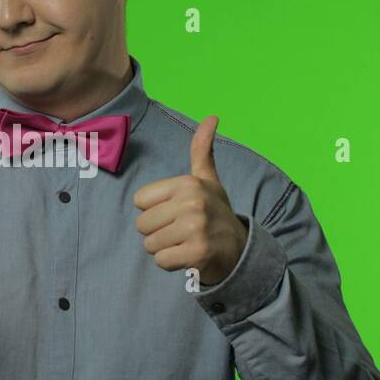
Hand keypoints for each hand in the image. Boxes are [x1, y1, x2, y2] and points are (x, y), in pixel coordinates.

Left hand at [133, 115, 246, 284]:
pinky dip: (171, 263)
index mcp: (188, 183)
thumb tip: (212, 116)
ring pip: (149, 245)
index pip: (139, 201)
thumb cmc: (215, 213)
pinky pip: (161, 261)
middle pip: (142, 225)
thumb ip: (202, 149)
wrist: (239, 249)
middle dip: (158, 232)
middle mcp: (193, 202)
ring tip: (185, 243)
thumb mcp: (208, 179)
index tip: (177, 212)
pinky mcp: (197, 253)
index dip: (154, 210)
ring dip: (164, 248)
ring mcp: (196, 228)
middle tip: (181, 231)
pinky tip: (188, 256)